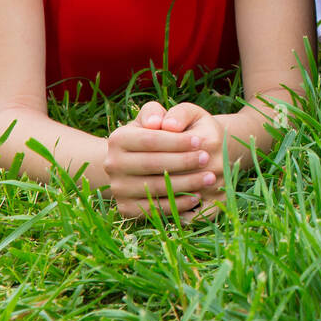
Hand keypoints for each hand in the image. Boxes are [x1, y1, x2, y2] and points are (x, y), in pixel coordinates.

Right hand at [104, 100, 219, 221]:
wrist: (134, 163)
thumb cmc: (153, 133)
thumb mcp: (153, 116)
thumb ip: (155, 111)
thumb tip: (156, 122)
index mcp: (118, 139)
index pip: (150, 140)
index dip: (176, 141)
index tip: (199, 141)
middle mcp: (112, 165)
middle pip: (152, 164)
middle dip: (183, 162)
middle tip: (207, 159)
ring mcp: (117, 188)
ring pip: (155, 188)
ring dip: (186, 184)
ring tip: (208, 178)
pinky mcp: (126, 208)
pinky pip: (155, 208)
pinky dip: (177, 204)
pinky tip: (196, 196)